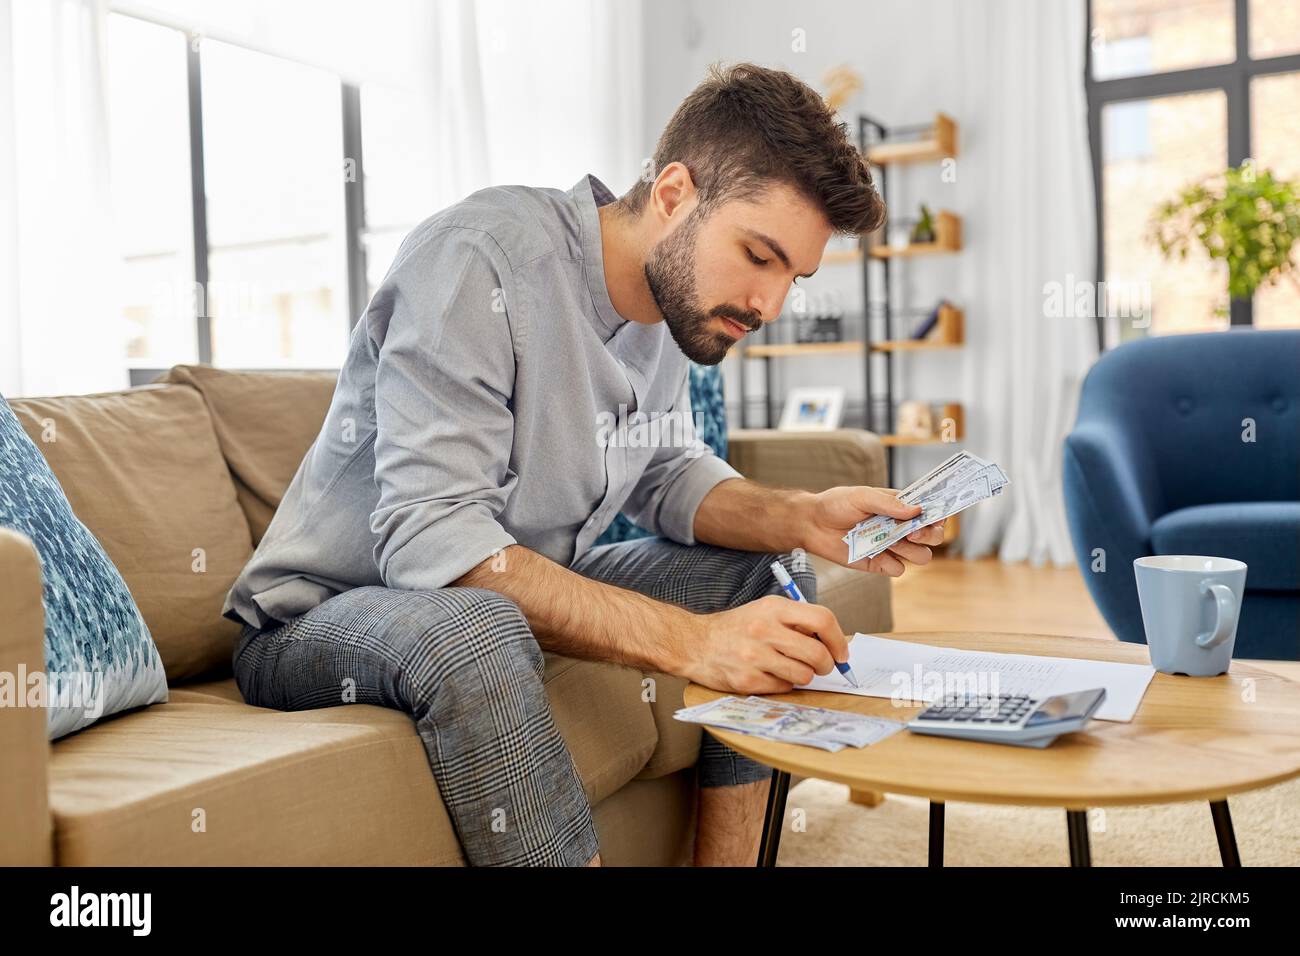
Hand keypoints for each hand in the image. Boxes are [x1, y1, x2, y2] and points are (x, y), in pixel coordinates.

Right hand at [685, 595, 848, 694]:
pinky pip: (784, 688)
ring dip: (804, 676)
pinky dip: (783, 684)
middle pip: (817, 653)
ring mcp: (754, 656)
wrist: (695, 643)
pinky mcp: (747, 680)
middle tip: (822, 666)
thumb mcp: (765, 611)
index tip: (842, 653)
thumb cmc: (736, 628)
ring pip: (804, 675)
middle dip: (827, 665)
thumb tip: (833, 642)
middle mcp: (764, 630)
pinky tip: (770, 675)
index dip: (838, 640)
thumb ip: (796, 621)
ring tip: (790, 668)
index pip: (822, 619)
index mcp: (773, 608)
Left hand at [802, 485, 944, 575]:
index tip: (938, 515)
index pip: (931, 511)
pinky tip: (876, 554)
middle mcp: (901, 527)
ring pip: (921, 556)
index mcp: (901, 507)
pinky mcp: (879, 563)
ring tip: (893, 541)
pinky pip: (898, 569)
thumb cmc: (836, 504)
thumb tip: (916, 509)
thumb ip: (888, 504)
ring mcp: (891, 546)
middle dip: (929, 535)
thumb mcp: (862, 496)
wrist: (812, 524)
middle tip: (912, 533)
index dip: (940, 514)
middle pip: (933, 537)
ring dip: (912, 550)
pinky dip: (892, 563)